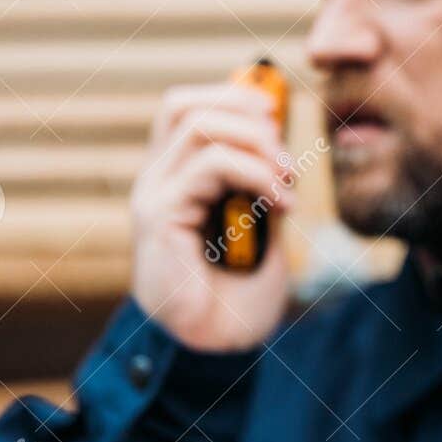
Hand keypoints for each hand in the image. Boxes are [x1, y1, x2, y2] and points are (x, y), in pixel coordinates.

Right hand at [129, 82, 292, 351]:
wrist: (217, 346)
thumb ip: (261, 178)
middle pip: (184, 105)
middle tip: (285, 156)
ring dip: (258, 145)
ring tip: (287, 182)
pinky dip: (256, 176)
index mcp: (176, 177)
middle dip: (247, 114)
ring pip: (199, 127)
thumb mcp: (260, 220)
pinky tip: (281, 206)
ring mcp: (153, 197)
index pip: (186, 107)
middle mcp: (157, 181)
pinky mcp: (159, 218)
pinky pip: (209, 167)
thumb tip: (280, 131)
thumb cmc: (238, 289)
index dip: (231, 96)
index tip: (276, 113)